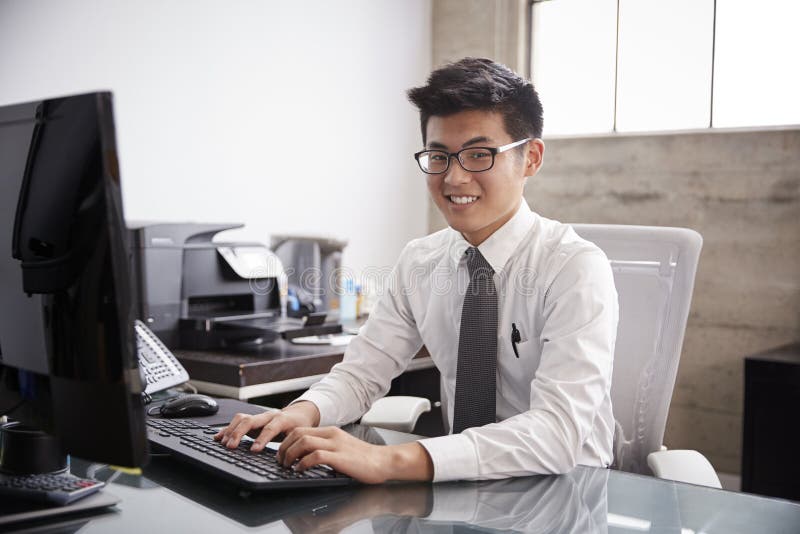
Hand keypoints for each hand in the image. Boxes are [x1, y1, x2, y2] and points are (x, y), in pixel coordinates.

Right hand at [213, 401, 319, 451]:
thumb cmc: (299, 426)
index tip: (254, 450)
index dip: (262, 439)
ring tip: (223, 443)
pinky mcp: (252, 421)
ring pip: (241, 418)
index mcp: (282, 420)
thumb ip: (293, 446)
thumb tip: (290, 461)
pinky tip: (218, 437)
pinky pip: (237, 422)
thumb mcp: (300, 436)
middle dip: (238, 433)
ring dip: (230, 431)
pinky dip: (227, 429)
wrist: (299, 414)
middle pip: (250, 420)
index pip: (270, 428)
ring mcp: (259, 417)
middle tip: (231, 447)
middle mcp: (268, 416)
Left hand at [277, 426, 433, 483]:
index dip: (286, 440)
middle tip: (280, 460)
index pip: (301, 429)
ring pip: (303, 442)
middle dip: (284, 447)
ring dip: (290, 454)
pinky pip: (315, 456)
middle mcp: (331, 434)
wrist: (383, 461)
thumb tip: (305, 456)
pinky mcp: (340, 457)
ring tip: (287, 466)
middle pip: (298, 433)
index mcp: (331, 431)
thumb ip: (325, 448)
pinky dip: (303, 463)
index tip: (281, 452)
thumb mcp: (341, 448)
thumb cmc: (363, 458)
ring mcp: (336, 444)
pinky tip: (300, 470)